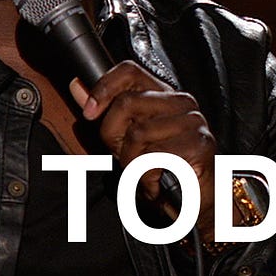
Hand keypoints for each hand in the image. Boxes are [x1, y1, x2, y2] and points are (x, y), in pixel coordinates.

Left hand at [71, 60, 218, 235]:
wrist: (194, 205)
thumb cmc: (161, 170)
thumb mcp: (124, 139)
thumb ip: (104, 113)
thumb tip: (77, 86)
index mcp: (164, 95)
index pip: (130, 71)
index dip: (104, 88)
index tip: (89, 112)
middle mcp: (181, 102)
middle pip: (127, 102)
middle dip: (114, 135)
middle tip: (126, 157)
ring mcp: (193, 121)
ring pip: (137, 132)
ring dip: (131, 162)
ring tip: (144, 172)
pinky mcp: (199, 144)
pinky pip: (153, 156)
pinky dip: (147, 176)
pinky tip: (157, 181)